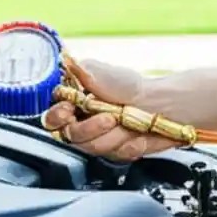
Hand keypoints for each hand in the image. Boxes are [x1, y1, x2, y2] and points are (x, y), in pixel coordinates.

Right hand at [41, 58, 180, 161]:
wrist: (164, 105)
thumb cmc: (134, 87)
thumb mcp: (108, 75)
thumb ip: (84, 72)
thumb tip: (67, 61)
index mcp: (74, 102)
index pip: (52, 117)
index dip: (58, 117)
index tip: (68, 112)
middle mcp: (82, 122)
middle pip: (69, 136)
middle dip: (89, 128)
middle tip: (109, 117)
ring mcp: (98, 139)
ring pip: (92, 148)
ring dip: (113, 135)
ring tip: (127, 121)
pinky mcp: (114, 152)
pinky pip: (114, 156)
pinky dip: (129, 145)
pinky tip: (137, 134)